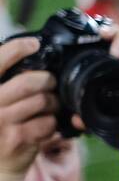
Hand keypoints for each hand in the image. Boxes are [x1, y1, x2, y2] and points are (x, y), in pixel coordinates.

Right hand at [0, 37, 58, 177]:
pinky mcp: (20, 138)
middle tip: (50, 82)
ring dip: (52, 102)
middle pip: (29, 82)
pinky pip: (48, 122)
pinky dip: (52, 122)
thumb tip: (27, 59)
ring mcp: (3, 121)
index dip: (17, 48)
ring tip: (50, 104)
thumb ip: (5, 82)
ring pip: (42, 102)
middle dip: (46, 80)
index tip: (33, 43)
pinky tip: (46, 123)